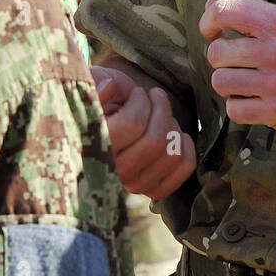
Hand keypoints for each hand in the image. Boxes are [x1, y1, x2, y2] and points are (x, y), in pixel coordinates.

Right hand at [90, 65, 195, 199]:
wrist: (100, 130)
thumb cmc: (98, 103)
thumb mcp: (88, 88)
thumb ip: (94, 88)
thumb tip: (110, 86)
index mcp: (93, 148)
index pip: (133, 125)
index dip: (141, 102)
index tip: (138, 93)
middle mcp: (114, 172)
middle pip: (156, 140)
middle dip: (161, 109)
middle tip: (155, 96)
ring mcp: (134, 184)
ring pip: (172, 153)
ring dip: (173, 126)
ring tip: (162, 115)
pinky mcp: (153, 190)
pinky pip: (184, 168)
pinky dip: (187, 146)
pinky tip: (177, 133)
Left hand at [200, 0, 275, 135]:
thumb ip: (253, 11)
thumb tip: (211, 4)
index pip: (224, 12)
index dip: (208, 23)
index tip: (214, 33)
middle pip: (217, 53)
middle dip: (222, 60)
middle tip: (238, 64)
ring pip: (221, 82)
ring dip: (229, 85)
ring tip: (245, 84)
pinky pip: (234, 110)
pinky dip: (239, 108)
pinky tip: (254, 102)